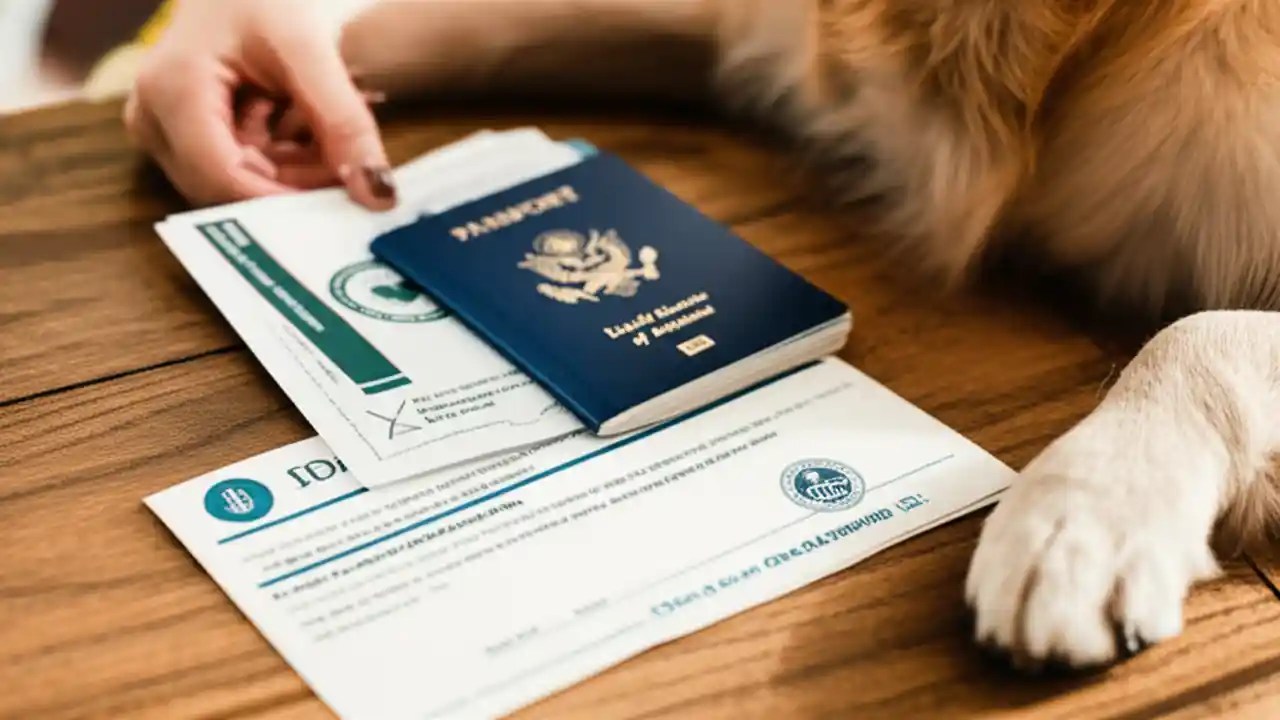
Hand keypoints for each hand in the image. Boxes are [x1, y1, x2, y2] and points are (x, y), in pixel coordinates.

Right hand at [124, 0, 396, 209]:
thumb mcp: (311, 50)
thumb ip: (344, 123)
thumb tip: (377, 194)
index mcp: (172, 90)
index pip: (224, 178)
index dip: (286, 202)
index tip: (343, 206)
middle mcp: (155, 118)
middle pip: (232, 187)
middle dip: (297, 183)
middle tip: (352, 164)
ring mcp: (166, 130)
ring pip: (243, 184)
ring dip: (298, 168)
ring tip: (332, 130)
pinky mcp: (186, 135)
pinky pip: (244, 169)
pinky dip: (288, 157)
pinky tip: (308, 125)